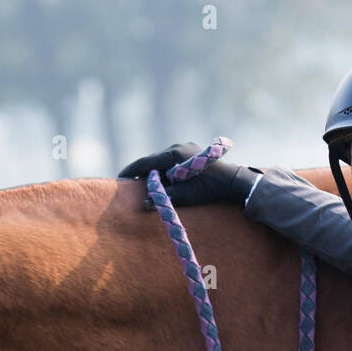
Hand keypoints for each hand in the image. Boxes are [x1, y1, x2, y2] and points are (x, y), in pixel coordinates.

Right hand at [119, 141, 260, 207]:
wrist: (232, 181)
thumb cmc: (208, 189)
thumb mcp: (183, 196)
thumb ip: (163, 198)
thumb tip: (144, 204)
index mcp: (172, 155)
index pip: (145, 162)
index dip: (131, 171)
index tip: (120, 179)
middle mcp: (177, 146)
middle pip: (153, 160)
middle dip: (143, 173)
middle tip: (134, 186)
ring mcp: (185, 146)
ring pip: (162, 160)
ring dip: (156, 172)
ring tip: (151, 186)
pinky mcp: (191, 150)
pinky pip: (172, 159)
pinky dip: (166, 169)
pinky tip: (167, 180)